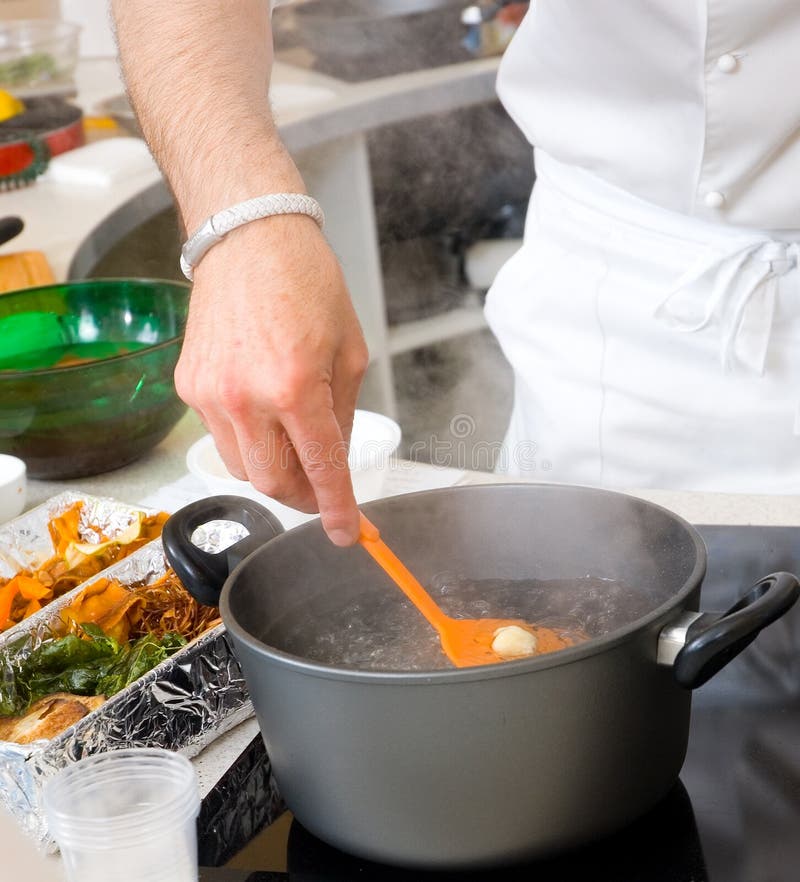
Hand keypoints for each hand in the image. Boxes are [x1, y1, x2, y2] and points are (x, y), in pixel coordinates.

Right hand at [174, 214, 368, 545]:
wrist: (247, 237)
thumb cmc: (306, 282)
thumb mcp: (349, 350)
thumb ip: (342, 414)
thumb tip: (334, 460)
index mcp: (294, 386)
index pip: (320, 468)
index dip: (337, 509)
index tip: (348, 533)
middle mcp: (244, 397)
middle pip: (272, 484)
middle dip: (303, 496)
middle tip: (322, 488)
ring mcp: (208, 395)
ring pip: (243, 467)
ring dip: (274, 469)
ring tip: (293, 438)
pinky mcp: (188, 387)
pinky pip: (221, 437)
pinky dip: (248, 439)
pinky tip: (262, 407)